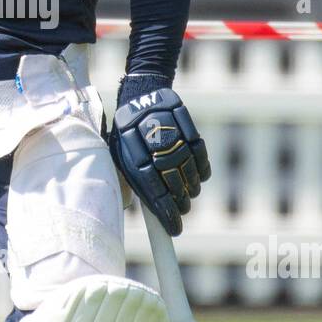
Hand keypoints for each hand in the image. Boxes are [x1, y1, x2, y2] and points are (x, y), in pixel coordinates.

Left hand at [109, 87, 209, 236]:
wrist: (141, 92)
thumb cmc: (127, 132)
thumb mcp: (119, 154)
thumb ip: (128, 179)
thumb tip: (137, 210)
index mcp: (129, 152)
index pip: (152, 190)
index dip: (166, 213)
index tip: (175, 229)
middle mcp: (150, 141)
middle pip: (172, 180)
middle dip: (180, 202)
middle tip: (183, 210)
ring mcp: (170, 130)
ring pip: (187, 167)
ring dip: (192, 187)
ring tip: (189, 195)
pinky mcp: (185, 121)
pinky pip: (199, 151)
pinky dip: (202, 167)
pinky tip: (200, 176)